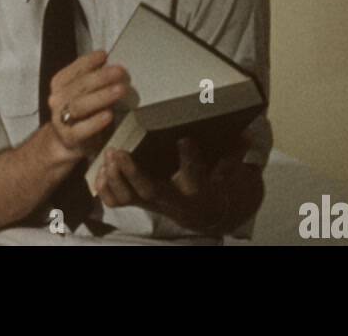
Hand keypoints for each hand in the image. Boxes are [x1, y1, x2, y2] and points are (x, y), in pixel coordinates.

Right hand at [46, 50, 129, 159]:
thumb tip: (115, 66)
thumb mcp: (86, 92)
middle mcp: (57, 99)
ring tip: (120, 90)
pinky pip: (81, 130)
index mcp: (60, 84)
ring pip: (79, 106)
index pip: (74, 70)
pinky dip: (95, 122)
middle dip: (101, 77)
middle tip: (120, 72)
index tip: (104, 55)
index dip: (88, 61)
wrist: (67, 141)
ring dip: (101, 96)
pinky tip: (109, 115)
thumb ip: (95, 80)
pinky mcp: (68, 138)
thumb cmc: (83, 112)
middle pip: (79, 86)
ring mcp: (60, 119)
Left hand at [95, 136, 257, 234]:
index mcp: (195, 188)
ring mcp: (151, 202)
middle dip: (134, 173)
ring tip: (109, 154)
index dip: (189, 159)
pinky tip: (100, 169)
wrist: (199, 211)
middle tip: (120, 151)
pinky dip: (105, 189)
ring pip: (129, 197)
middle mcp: (171, 199)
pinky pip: (117, 202)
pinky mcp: (137, 202)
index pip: (195, 175)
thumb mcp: (226, 168)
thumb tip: (247, 136)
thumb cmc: (211, 182)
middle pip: (150, 191)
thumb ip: (234, 152)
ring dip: (116, 178)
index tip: (184, 139)